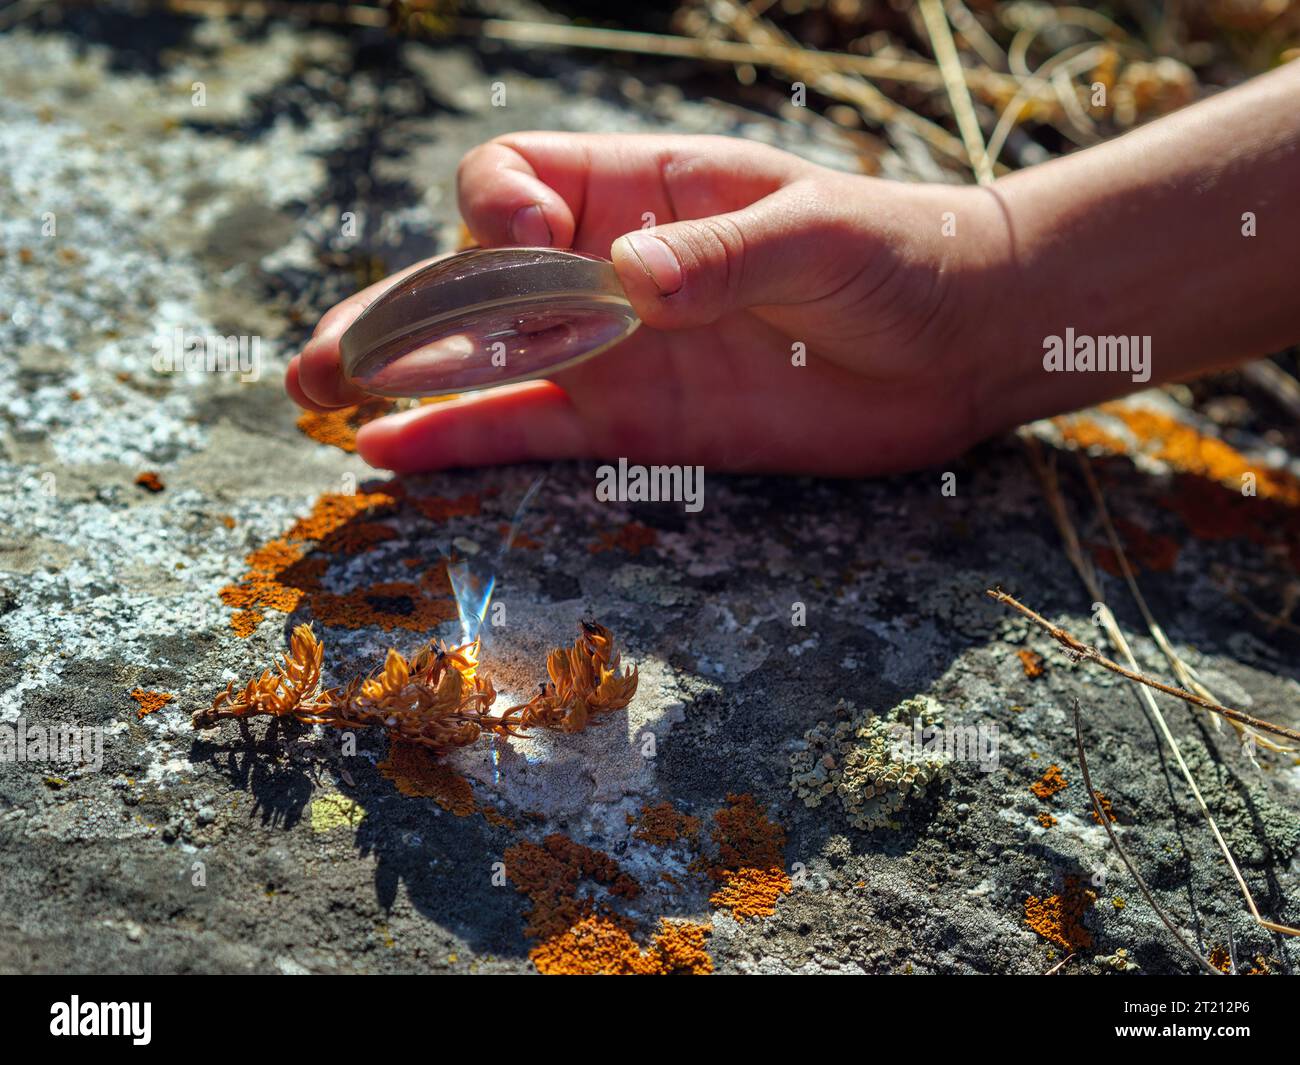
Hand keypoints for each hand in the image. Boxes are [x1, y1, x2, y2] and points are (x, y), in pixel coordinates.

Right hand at [287, 132, 1011, 474]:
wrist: (955, 341)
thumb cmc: (899, 254)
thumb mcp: (820, 233)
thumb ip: (724, 253)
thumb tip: (630, 284)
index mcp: (641, 191)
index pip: (518, 183)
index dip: (497, 215)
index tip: (531, 252)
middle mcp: (609, 270)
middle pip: (473, 281)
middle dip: (398, 311)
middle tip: (322, 360)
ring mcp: (617, 352)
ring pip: (487, 363)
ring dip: (404, 380)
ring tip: (318, 399)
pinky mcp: (639, 424)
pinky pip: (537, 432)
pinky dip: (468, 440)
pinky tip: (393, 451)